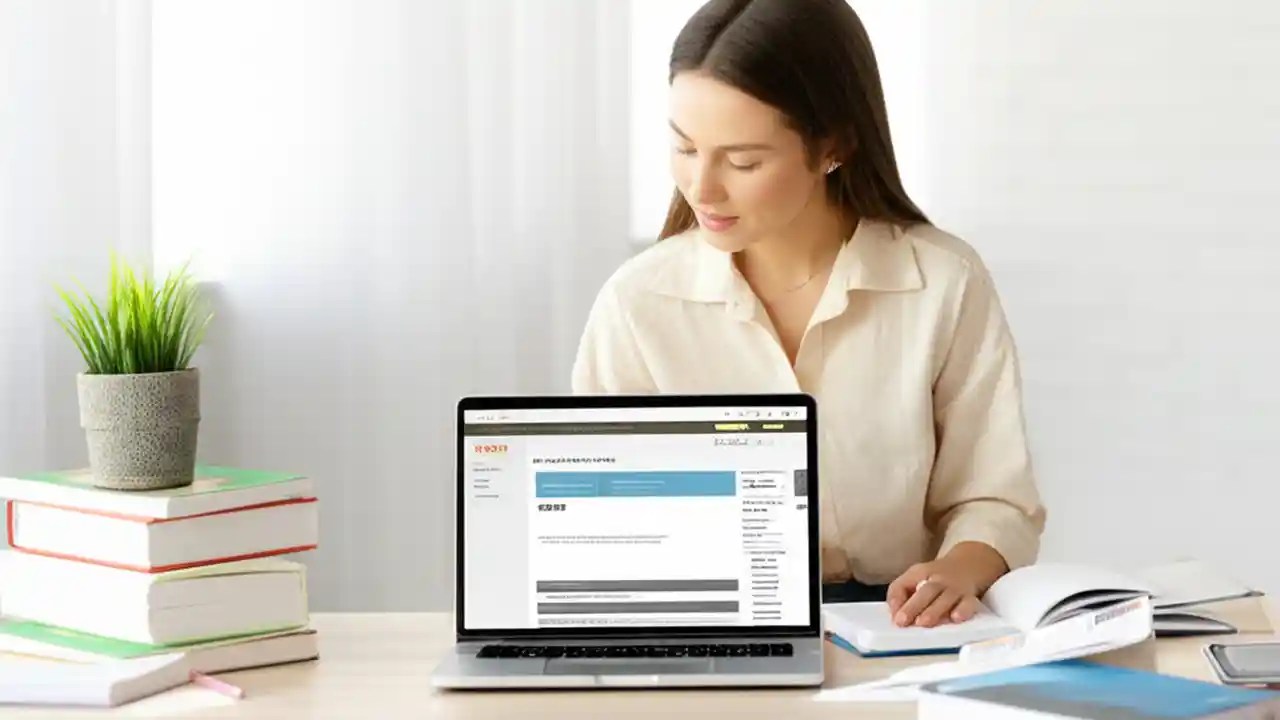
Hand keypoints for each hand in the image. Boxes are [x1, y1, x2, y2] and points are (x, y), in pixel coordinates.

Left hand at [886, 542, 1008, 627]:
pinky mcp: (971, 597)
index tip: (895, 617)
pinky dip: (963, 610)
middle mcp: (938, 579)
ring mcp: (955, 588)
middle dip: (913, 606)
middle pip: (926, 591)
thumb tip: (895, 615)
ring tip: (924, 623)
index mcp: (920, 573)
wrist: (970, 563)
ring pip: (945, 598)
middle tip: (903, 621)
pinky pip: (969, 603)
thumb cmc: (936, 576)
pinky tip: (956, 618)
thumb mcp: (915, 576)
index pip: (904, 584)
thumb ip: (901, 593)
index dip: (897, 599)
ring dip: (934, 611)